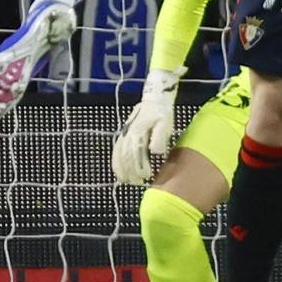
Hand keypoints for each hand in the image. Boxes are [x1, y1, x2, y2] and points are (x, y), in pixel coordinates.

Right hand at [112, 68, 181, 184]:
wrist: (154, 100)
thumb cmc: (162, 114)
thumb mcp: (165, 124)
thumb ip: (160, 138)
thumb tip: (155, 152)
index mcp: (138, 132)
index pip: (136, 153)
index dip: (139, 166)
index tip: (146, 176)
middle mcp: (128, 134)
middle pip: (125, 156)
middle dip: (130, 171)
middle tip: (138, 182)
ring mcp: (124, 134)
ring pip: (118, 154)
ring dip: (121, 169)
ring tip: (127, 180)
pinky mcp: (123, 134)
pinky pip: (116, 151)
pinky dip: (116, 162)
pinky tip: (119, 171)